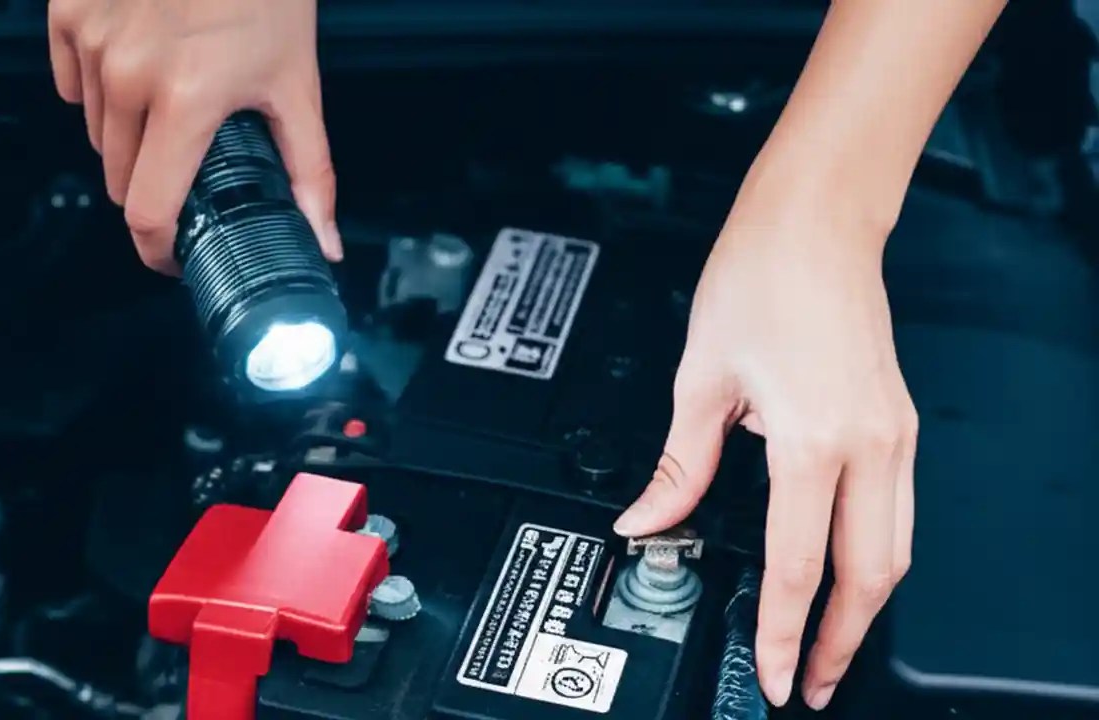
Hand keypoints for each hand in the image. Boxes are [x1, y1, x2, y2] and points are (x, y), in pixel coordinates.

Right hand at [47, 0, 340, 273]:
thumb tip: (323, 239)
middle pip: (119, 178)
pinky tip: (139, 70)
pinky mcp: (67, 12)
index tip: (173, 256)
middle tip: (189, 169)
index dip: (158, 249)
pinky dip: (100, 91)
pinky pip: (69, 83)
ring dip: (129, 138)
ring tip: (174, 103)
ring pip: (95, 133)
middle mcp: (128, 74)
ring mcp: (91, 40)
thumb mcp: (297, 85)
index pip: (148, 211)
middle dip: (152, 188)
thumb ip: (309, 171)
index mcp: (188, 100)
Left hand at [614, 181, 916, 710]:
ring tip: (830, 644)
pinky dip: (876, 558)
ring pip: (897, 551)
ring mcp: (895, 434)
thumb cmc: (760, 279)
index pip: (801, 566)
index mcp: (815, 439)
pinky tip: (849, 572)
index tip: (776, 674)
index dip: (786, 633)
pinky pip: (899, 513)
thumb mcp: (701, 381)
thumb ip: (678, 468)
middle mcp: (870, 444)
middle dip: (841, 640)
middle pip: (870, 576)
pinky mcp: (899, 423)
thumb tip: (645, 521)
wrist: (813, 223)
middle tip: (812, 681)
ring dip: (866, 606)